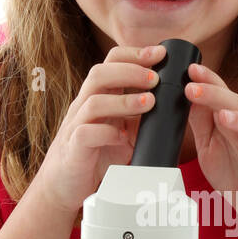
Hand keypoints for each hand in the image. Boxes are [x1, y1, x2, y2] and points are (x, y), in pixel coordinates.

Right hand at [36, 43, 166, 214]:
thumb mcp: (122, 130)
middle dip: (130, 71)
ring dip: (124, 100)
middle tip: (156, 78)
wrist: (65, 185)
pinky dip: (107, 133)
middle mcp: (83, 106)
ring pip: (94, 102)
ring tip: (150, 102)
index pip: (110, 62)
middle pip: (100, 74)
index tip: (160, 53)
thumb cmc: (96, 154)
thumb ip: (139, 116)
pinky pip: (86, 134)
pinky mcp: (73, 149)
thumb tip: (172, 103)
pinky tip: (123, 137)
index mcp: (97, 96)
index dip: (134, 54)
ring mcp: (76, 126)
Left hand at [183, 62, 237, 236]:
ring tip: (221, 114)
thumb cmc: (235, 176)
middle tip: (192, 87)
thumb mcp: (209, 148)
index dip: (207, 81)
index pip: (220, 95)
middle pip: (234, 103)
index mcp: (233, 121)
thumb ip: (201, 124)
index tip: (188, 70)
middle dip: (213, 94)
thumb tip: (185, 99)